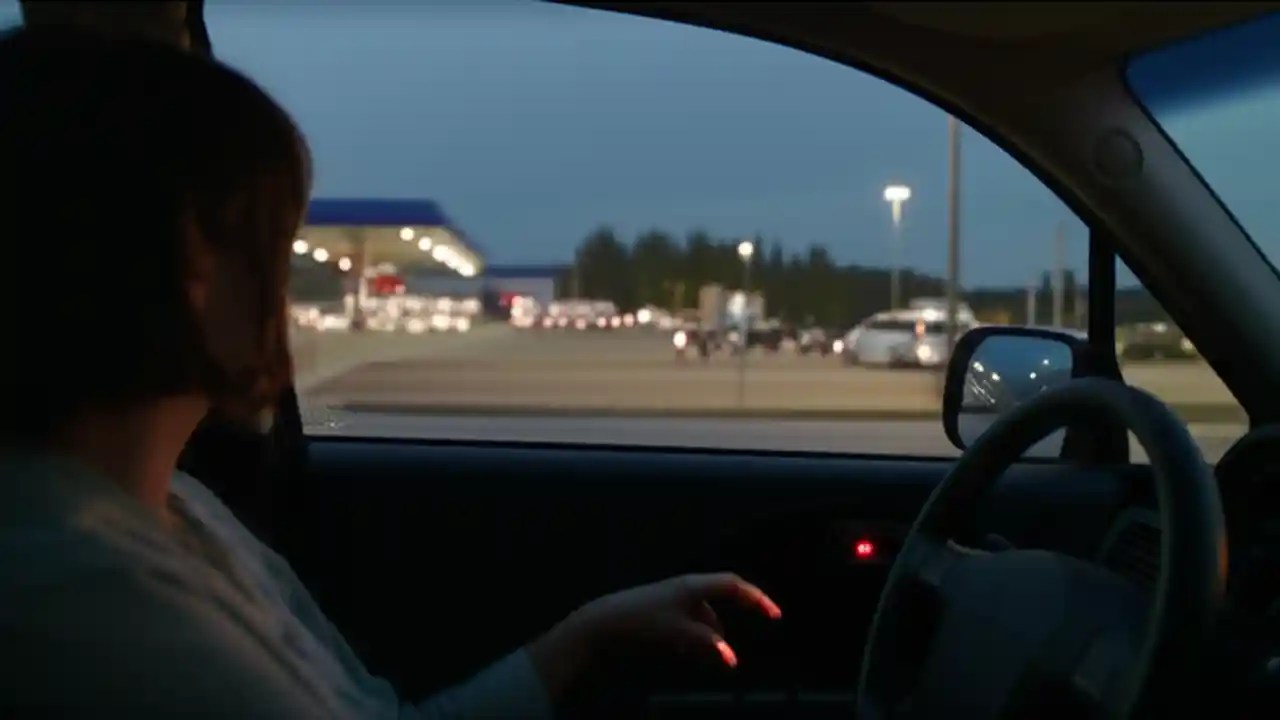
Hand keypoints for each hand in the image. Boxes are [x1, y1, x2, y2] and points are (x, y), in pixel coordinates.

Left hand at [528, 573, 781, 701]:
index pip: (734, 585)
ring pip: (702, 616)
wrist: (600, 625)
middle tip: (731, 651)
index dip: (756, 598)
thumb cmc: (640, 623)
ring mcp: (671, 599)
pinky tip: (686, 653)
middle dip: (729, 625)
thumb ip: (708, 645)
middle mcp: (684, 588)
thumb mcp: (678, 634)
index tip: (774, 615)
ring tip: (706, 659)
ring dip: (709, 637)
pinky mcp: (660, 613)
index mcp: (693, 586)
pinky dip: (694, 639)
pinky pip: (688, 624)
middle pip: (720, 600)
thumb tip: (732, 659)